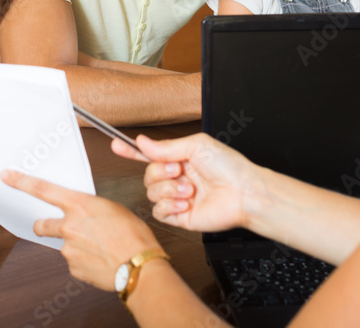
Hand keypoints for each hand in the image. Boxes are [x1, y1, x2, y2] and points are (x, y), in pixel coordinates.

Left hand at [1, 169, 161, 289]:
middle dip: (43, 225)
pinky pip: (74, 262)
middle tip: (54, 227)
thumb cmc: (134, 236)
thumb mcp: (114, 209)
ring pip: (63, 245)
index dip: (21, 182)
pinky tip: (100, 259)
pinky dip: (83, 261)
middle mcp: (69, 226)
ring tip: (97, 248)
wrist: (139, 267)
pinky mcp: (73, 268)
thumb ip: (92, 209)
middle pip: (42, 224)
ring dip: (74, 245)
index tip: (8, 177)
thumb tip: (85, 213)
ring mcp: (69, 249)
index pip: (42, 189)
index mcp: (79, 205)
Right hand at [112, 133, 255, 232]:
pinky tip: (184, 203)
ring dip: (168, 190)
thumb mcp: (196, 146)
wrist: (244, 194)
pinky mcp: (180, 217)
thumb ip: (165, 146)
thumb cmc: (229, 167)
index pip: (151, 155)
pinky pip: (159, 212)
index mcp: (181, 159)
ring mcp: (178, 198)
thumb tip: (142, 142)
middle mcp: (178, 178)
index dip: (132, 151)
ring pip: (151, 193)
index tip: (116, 145)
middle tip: (178, 171)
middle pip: (148, 175)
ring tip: (188, 189)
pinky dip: (169, 206)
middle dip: (160, 173)